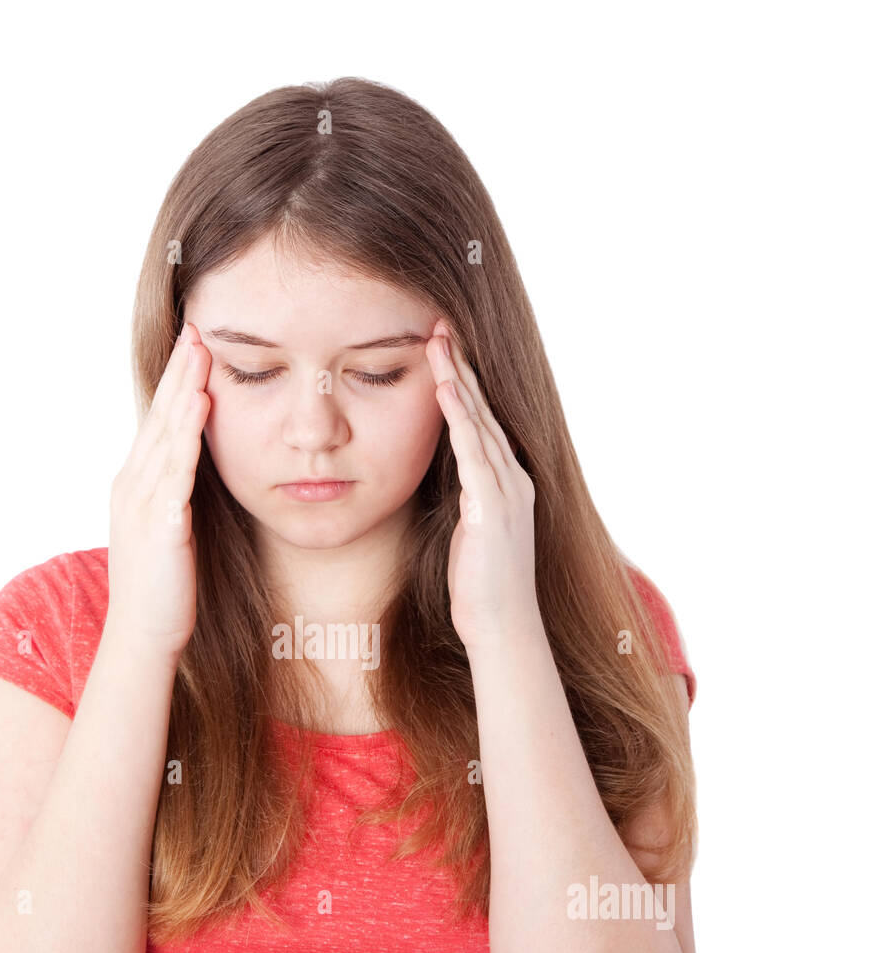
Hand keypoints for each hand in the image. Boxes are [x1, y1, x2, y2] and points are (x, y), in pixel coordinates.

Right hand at [107, 321, 211, 661]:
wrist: (142, 638)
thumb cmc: (162, 592)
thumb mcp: (168, 533)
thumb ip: (177, 499)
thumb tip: (195, 475)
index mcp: (135, 487)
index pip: (158, 424)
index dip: (175, 384)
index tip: (194, 347)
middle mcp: (132, 486)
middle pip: (158, 418)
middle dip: (178, 373)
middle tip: (197, 329)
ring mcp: (143, 504)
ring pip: (165, 435)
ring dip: (182, 391)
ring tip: (199, 353)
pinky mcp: (161, 525)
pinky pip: (175, 470)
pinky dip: (187, 435)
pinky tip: (199, 406)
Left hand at [425, 319, 543, 652]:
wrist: (502, 626)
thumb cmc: (481, 588)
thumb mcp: (469, 534)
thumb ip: (464, 503)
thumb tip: (449, 485)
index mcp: (508, 485)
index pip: (483, 423)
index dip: (465, 386)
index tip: (444, 350)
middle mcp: (513, 479)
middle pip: (484, 411)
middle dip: (462, 367)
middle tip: (441, 325)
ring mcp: (507, 491)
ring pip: (479, 422)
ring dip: (458, 380)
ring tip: (439, 342)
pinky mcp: (493, 506)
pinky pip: (473, 451)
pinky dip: (460, 417)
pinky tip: (445, 389)